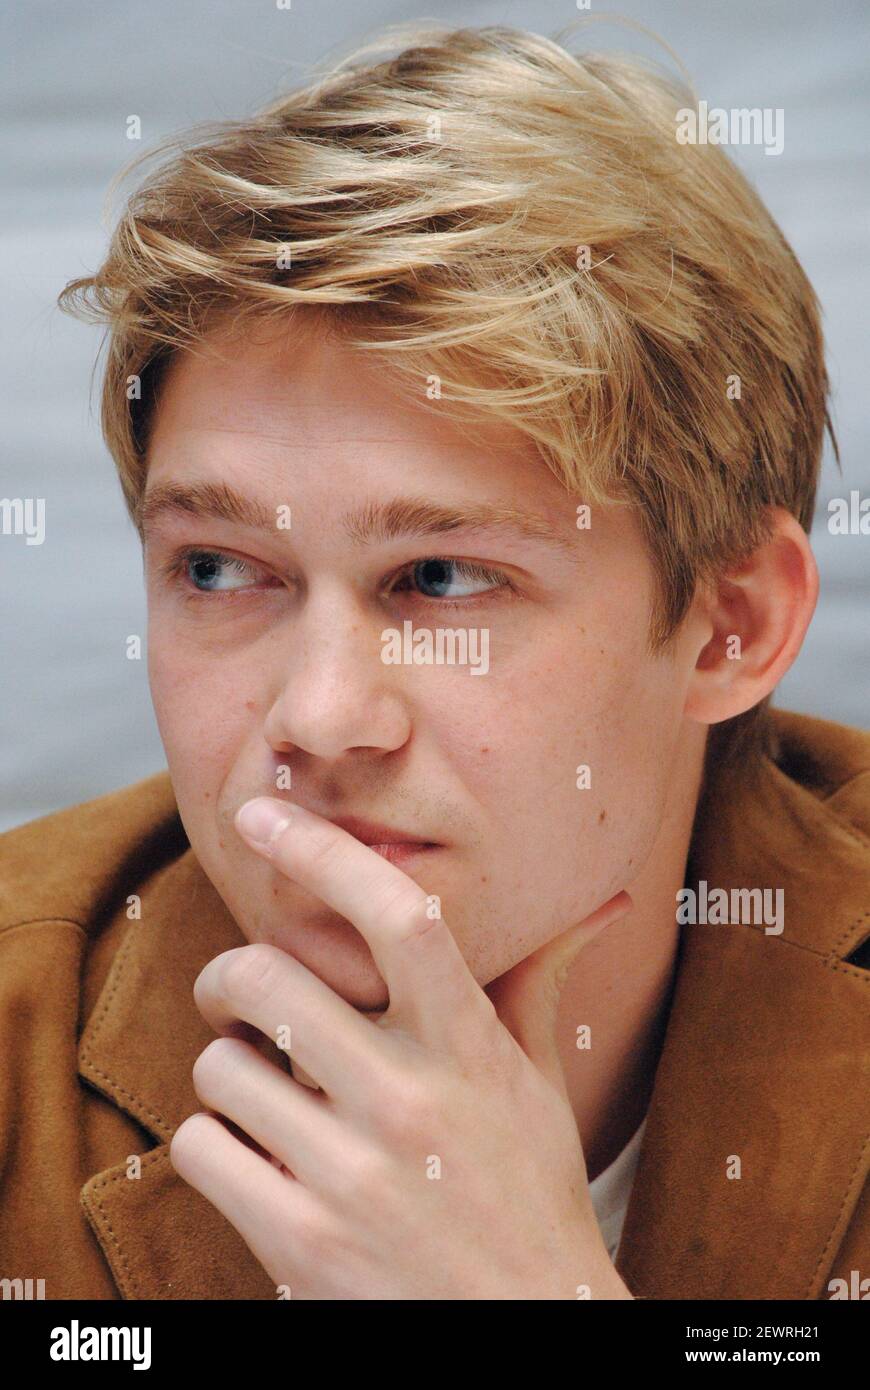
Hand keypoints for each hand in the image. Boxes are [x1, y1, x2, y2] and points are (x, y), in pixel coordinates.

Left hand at [169, 796, 633, 1299]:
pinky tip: (252, 1155)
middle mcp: (409, 1101)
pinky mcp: (299, 1243)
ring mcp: (352, 1175)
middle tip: (237, 993)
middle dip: (230, 975)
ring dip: (225, 1069)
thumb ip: (542, 980)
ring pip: (220, 1066)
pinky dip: (211, 1143)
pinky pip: (201, 1148)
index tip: (263, 813)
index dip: (323, 849)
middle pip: (268, 977)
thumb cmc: (529, 1194)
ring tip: (259, 1090)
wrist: (526, 1333)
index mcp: (469, 1048)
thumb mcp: (539, 1083)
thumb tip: (608, 899)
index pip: (397, 914)